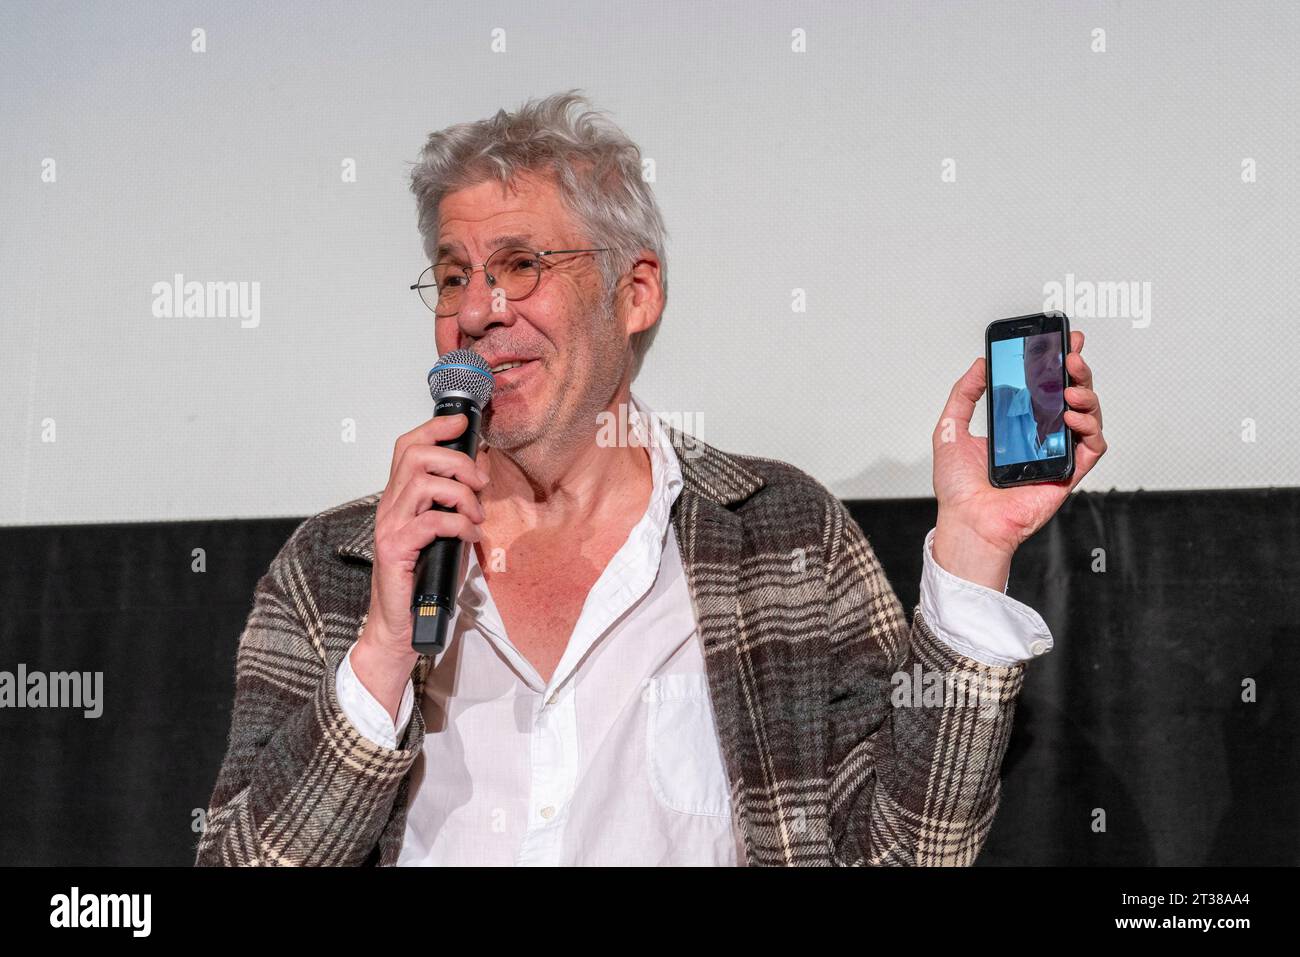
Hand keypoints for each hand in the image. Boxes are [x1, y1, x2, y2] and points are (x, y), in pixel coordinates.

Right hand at [358, 413, 488, 670]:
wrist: (401, 625)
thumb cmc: (423, 580)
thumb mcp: (445, 533)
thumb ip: (456, 504)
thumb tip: (480, 476)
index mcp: (399, 499)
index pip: (407, 446)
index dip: (435, 428)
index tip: (463, 423)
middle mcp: (389, 507)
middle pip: (416, 456)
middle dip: (456, 461)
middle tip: (479, 482)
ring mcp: (389, 527)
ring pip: (424, 484)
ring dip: (461, 494)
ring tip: (476, 515)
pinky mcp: (395, 549)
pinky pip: (432, 522)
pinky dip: (459, 525)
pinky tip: (471, 536)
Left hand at [931, 329, 1106, 588]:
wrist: (968, 522)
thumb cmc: (959, 489)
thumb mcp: (950, 429)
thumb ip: (964, 395)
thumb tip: (980, 364)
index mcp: (1017, 423)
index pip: (1044, 386)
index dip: (1056, 362)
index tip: (1061, 340)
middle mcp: (1041, 435)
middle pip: (1071, 395)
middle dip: (1077, 370)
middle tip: (1071, 355)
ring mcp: (1057, 453)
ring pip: (1089, 415)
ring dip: (1086, 394)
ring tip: (1070, 387)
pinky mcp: (1069, 473)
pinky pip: (1093, 446)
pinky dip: (1089, 428)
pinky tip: (1071, 418)